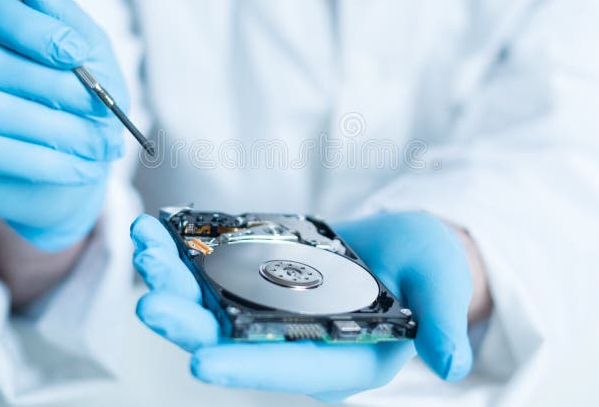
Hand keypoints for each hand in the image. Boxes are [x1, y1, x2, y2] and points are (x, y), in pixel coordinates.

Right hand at [0, 0, 127, 250]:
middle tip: (104, 111)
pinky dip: (47, 161)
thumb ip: (76, 28)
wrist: (75, 162)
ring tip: (105, 145)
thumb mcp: (95, 61)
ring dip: (61, 130)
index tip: (78, 53)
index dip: (32, 30)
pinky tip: (85, 168)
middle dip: (56, 88)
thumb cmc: (81, 101)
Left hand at [131, 211, 474, 401]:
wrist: (406, 247)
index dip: (249, 366)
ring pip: (211, 305)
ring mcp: (271, 312)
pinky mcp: (258, 281)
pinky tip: (156, 229)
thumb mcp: (443, 291)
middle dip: (189, 322)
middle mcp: (296, 344)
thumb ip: (443, 324)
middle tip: (149, 299)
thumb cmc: (430, 270)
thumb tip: (455, 366)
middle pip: (233, 340)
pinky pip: (214, 272)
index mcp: (341, 359)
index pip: (290, 369)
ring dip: (173, 279)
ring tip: (144, 243)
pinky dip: (183, 252)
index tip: (202, 360)